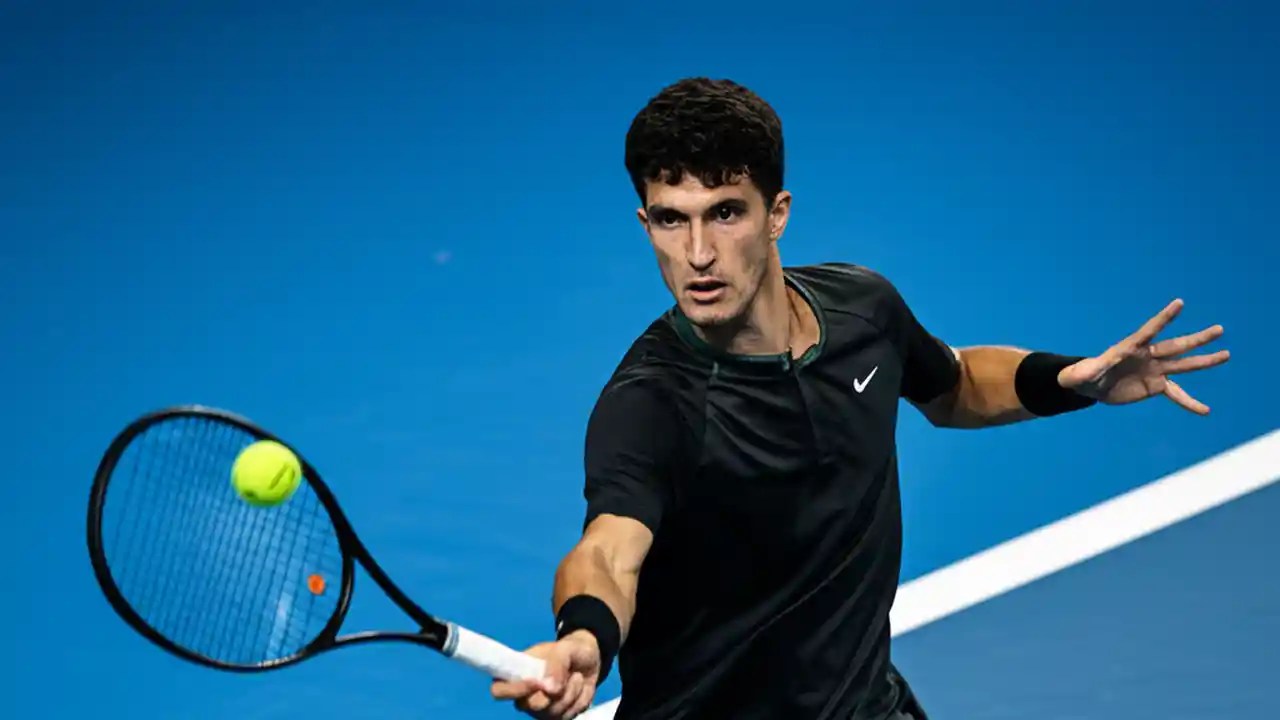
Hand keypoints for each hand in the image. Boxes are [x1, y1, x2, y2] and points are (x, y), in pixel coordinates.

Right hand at [490, 630, 600, 718]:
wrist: (589, 661)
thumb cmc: (571, 650)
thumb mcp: (566, 648)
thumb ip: (555, 664)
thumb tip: (549, 689)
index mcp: (517, 672)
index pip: (499, 690)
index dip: (513, 690)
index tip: (536, 682)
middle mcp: (524, 694)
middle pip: (527, 707)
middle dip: (551, 694)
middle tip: (568, 675)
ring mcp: (539, 708)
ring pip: (550, 713)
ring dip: (570, 694)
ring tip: (576, 676)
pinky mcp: (556, 716)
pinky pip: (566, 717)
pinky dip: (578, 702)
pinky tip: (580, 688)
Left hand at [1058, 299, 1228, 414]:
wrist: (1091, 387)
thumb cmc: (1083, 375)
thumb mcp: (1082, 374)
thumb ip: (1087, 372)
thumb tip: (1082, 374)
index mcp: (1130, 347)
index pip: (1149, 330)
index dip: (1164, 318)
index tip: (1179, 303)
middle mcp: (1147, 356)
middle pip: (1176, 346)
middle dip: (1197, 339)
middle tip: (1219, 329)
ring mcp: (1154, 370)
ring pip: (1183, 365)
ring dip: (1204, 361)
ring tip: (1226, 355)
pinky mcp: (1155, 386)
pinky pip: (1177, 394)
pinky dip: (1190, 403)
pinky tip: (1205, 410)